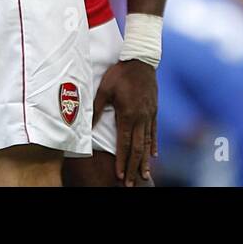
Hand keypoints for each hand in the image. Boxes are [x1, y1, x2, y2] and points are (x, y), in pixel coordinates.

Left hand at [92, 59, 156, 186]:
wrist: (141, 60)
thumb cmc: (120, 74)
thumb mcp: (105, 89)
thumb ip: (97, 109)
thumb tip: (88, 127)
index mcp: (128, 114)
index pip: (124, 144)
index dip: (122, 161)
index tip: (119, 175)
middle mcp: (141, 118)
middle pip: (137, 148)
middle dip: (133, 167)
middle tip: (131, 183)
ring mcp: (149, 115)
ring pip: (147, 143)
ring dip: (145, 161)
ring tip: (144, 175)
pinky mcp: (154, 110)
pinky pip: (154, 131)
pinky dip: (153, 145)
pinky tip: (154, 155)